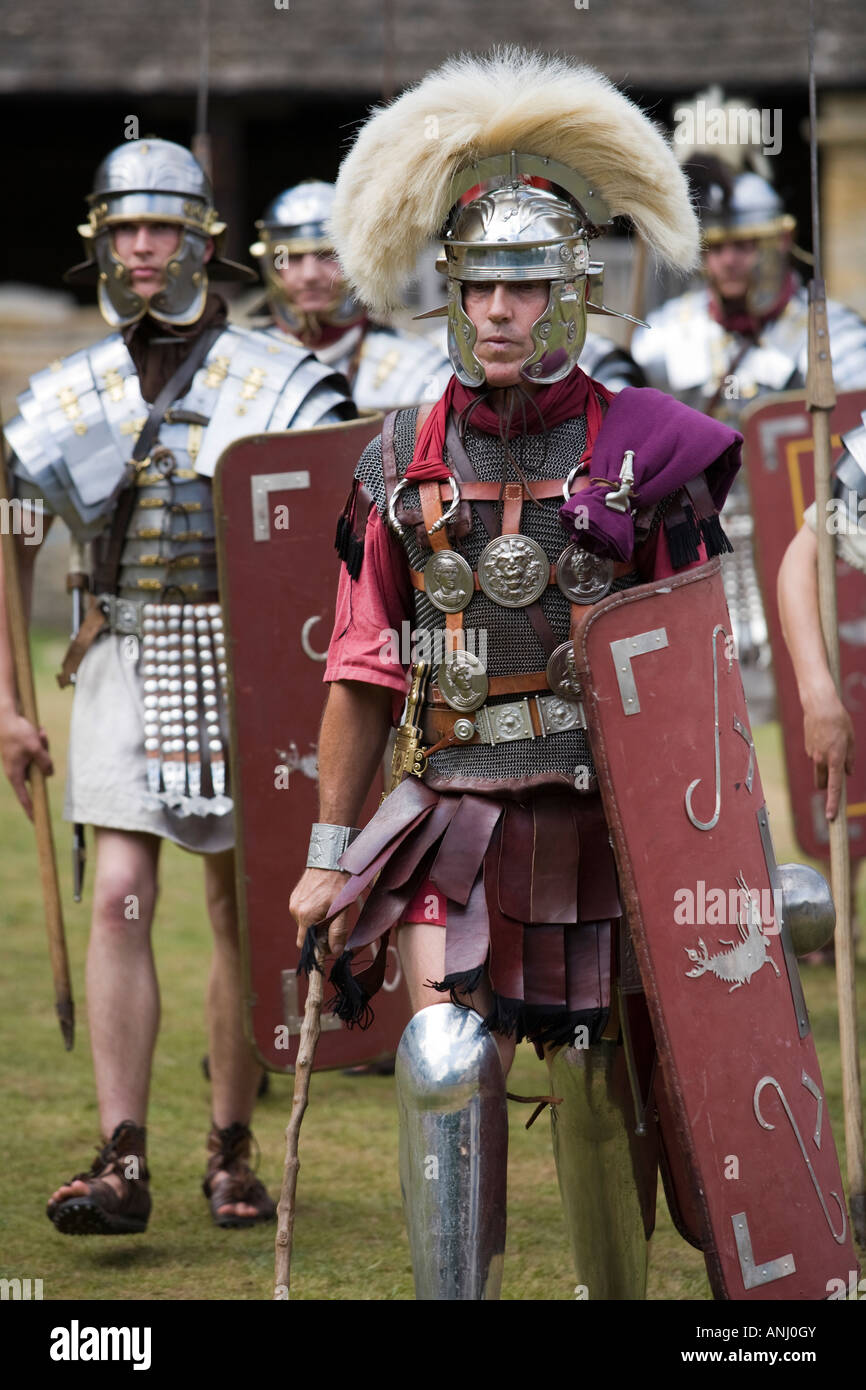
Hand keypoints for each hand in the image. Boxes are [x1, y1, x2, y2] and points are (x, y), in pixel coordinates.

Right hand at [0, 713, 53, 819]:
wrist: (5, 715)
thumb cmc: (17, 733)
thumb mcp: (35, 748)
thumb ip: (45, 762)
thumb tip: (50, 775)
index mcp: (15, 774)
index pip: (25, 798)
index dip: (31, 809)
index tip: (36, 821)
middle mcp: (16, 770)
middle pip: (38, 775)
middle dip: (45, 760)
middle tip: (41, 741)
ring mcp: (19, 761)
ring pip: (39, 762)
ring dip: (43, 748)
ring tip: (40, 734)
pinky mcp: (22, 753)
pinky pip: (37, 752)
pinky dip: (40, 743)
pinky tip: (40, 731)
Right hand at [290, 866, 351, 957]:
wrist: (330, 859)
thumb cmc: (338, 883)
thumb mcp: (341, 909)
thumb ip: (337, 932)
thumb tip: (336, 952)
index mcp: (306, 916)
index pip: (305, 945)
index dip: (317, 950)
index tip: (329, 948)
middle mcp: (295, 911)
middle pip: (306, 935)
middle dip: (319, 935)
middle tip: (334, 925)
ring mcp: (294, 903)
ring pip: (304, 924)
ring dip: (316, 923)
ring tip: (329, 909)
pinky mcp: (295, 896)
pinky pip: (302, 913)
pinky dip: (312, 913)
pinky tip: (323, 902)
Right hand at [803, 694, 854, 820]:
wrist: (819, 705)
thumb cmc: (839, 721)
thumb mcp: (851, 739)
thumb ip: (850, 759)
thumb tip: (848, 773)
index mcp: (835, 759)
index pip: (834, 787)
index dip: (833, 803)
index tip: (831, 817)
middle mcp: (821, 760)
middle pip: (823, 783)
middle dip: (828, 787)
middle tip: (834, 779)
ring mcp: (812, 754)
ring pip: (819, 769)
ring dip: (825, 767)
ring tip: (832, 745)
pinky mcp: (807, 748)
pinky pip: (816, 757)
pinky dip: (821, 754)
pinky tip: (825, 737)